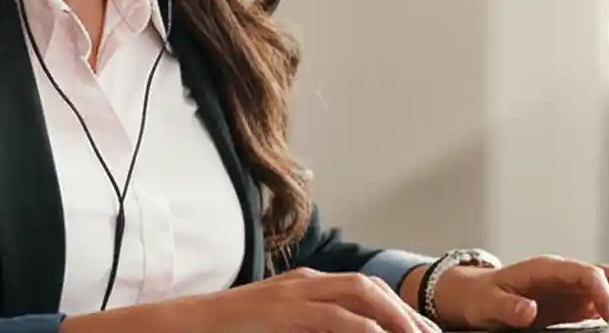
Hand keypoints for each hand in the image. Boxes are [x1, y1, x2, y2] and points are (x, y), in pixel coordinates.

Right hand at [204, 267, 442, 332]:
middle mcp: (306, 281)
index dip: (398, 308)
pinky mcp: (283, 309)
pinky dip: (363, 327)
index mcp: (307, 284)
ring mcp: (295, 291)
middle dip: (406, 312)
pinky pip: (333, 316)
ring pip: (360, 293)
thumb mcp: (280, 328)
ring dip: (394, 316)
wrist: (185, 325)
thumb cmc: (231, 332)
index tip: (423, 331)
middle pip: (371, 287)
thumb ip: (313, 329)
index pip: (365, 289)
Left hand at [431, 255, 608, 330]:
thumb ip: (508, 307)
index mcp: (547, 269)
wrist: (478, 295)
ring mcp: (572, 288)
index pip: (586, 272)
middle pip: (607, 274)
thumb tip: (528, 310)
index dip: (604, 291)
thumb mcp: (489, 303)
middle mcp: (564, 274)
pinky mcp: (574, 303)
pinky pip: (603, 303)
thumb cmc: (483, 296)